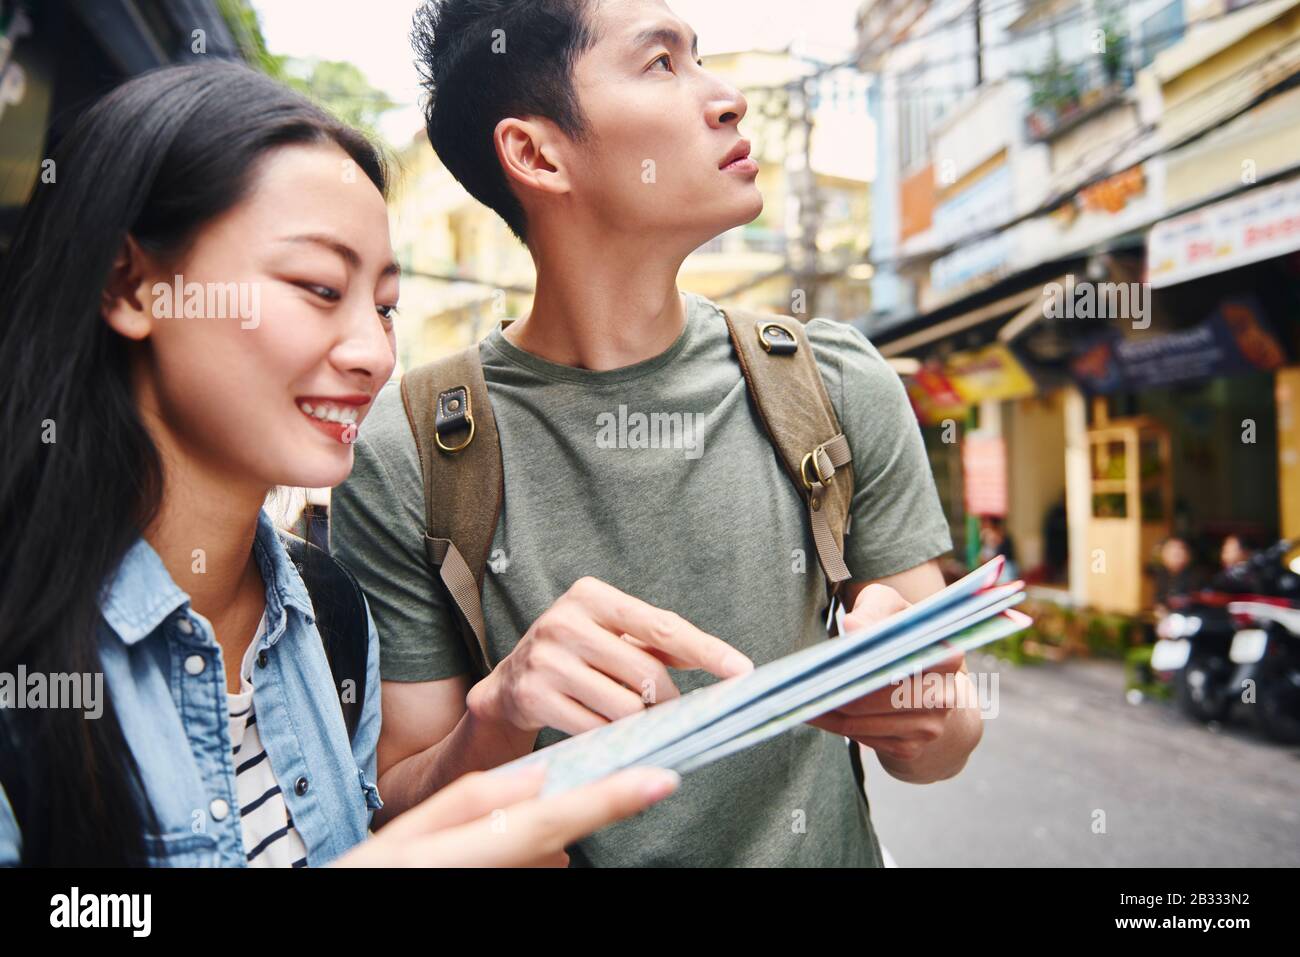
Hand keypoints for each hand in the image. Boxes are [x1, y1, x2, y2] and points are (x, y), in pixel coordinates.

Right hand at [336, 763, 678, 866]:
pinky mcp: (512, 889)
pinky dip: (520, 862)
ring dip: (526, 848)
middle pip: (556, 839)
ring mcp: (514, 887)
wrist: (358, 904)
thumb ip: (474, 799)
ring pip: (545, 858)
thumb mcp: (413, 831)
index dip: (615, 799)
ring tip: (468, 852)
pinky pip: (533, 870)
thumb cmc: (377, 873)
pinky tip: (476, 860)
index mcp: (483, 846)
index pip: (561, 817)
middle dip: (548, 822)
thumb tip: (534, 777)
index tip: (663, 779)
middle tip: (496, 822)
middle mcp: (509, 871)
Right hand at [468, 576, 752, 736]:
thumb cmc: (577, 654)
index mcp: (590, 596)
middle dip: (668, 699)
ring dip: (639, 721)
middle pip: (647, 674)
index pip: (662, 626)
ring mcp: (546, 660)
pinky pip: (596, 728)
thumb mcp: (614, 635)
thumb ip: (662, 643)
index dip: (706, 650)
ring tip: (630, 716)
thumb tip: (722, 660)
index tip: (742, 670)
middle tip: (668, 709)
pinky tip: (603, 728)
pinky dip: (611, 735)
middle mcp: (565, 621)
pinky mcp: (534, 697)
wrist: (509, 683)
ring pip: (625, 707)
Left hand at [808, 583, 967, 761]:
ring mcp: (928, 727)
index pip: (898, 658)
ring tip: (797, 691)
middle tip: (798, 677)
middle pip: (871, 695)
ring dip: (825, 707)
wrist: (931, 684)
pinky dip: (832, 722)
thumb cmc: (903, 636)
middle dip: (832, 686)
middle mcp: (944, 696)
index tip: (829, 650)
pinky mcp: (910, 748)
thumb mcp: (892, 609)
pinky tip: (816, 707)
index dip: (861, 654)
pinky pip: (859, 737)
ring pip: (859, 720)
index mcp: (946, 656)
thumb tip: (851, 627)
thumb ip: (873, 610)